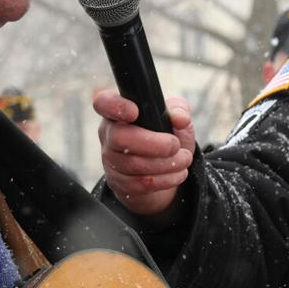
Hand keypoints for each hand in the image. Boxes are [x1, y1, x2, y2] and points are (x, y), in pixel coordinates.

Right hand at [93, 89, 195, 217]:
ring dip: (166, 163)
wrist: (164, 171)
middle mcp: (109, 136)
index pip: (103, 103)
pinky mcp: (119, 184)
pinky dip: (166, 179)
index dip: (115, 106)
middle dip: (153, 143)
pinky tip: (178, 173)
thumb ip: (179, 111)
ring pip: (133, 164)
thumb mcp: (176, 119)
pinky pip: (140, 183)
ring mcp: (111, 161)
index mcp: (118, 114)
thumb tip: (180, 118)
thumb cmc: (166, 137)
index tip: (135, 112)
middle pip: (119, 138)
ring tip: (185, 159)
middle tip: (175, 145)